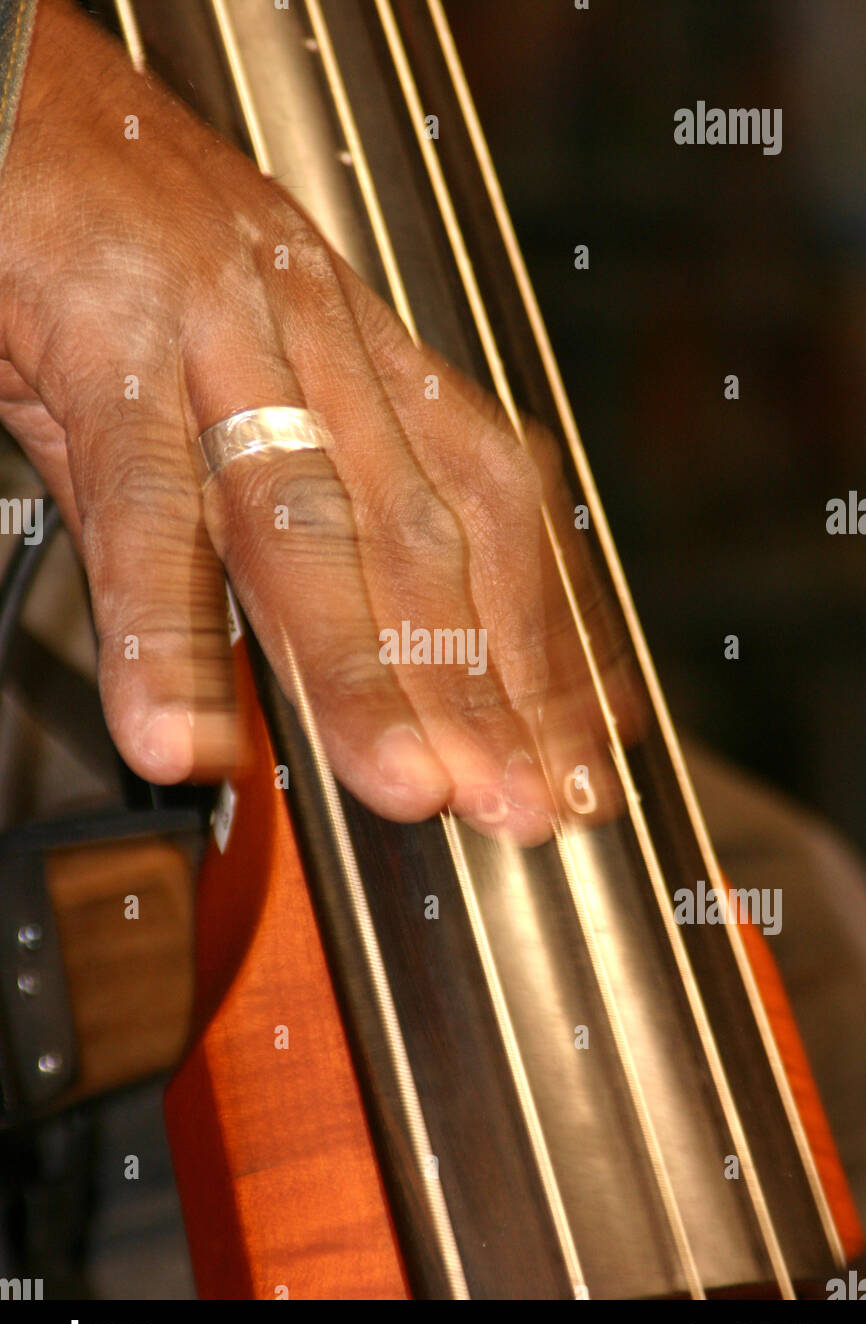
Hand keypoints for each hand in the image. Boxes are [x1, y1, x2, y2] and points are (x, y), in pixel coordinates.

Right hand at [0, 0, 640, 843]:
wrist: (17, 95)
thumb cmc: (131, 244)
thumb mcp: (242, 377)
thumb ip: (289, 507)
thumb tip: (347, 642)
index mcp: (364, 353)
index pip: (495, 512)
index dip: (549, 639)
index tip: (587, 750)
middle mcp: (322, 344)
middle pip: (425, 539)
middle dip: (484, 685)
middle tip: (527, 805)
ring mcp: (222, 342)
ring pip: (310, 526)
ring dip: (363, 669)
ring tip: (407, 788)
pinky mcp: (110, 347)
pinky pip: (144, 508)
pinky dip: (166, 631)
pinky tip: (182, 737)